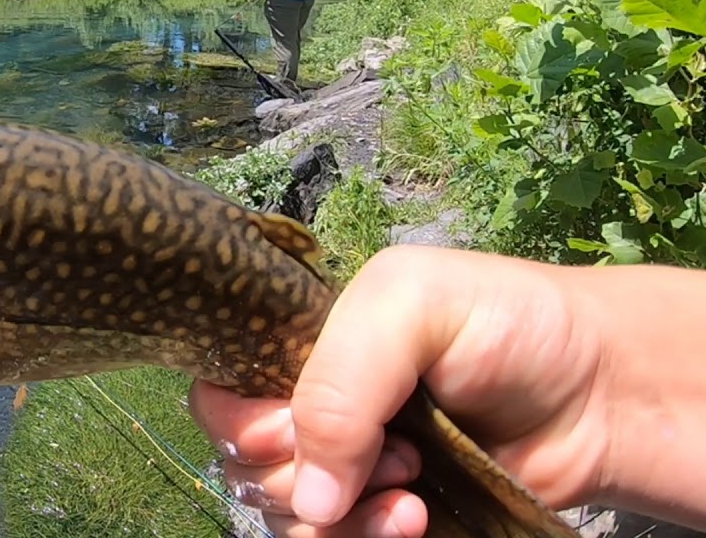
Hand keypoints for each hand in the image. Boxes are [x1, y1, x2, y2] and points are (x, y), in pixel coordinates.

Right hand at [189, 245, 609, 537]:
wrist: (601, 393)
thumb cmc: (506, 322)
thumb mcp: (409, 304)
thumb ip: (340, 378)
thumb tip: (307, 496)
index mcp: (299, 345)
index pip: (218, 391)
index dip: (237, 419)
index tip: (291, 427)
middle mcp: (312, 406)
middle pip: (241, 462)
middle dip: (298, 468)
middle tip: (381, 450)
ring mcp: (347, 466)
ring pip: (282, 515)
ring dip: (338, 514)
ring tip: (409, 487)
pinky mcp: (382, 516)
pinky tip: (415, 518)